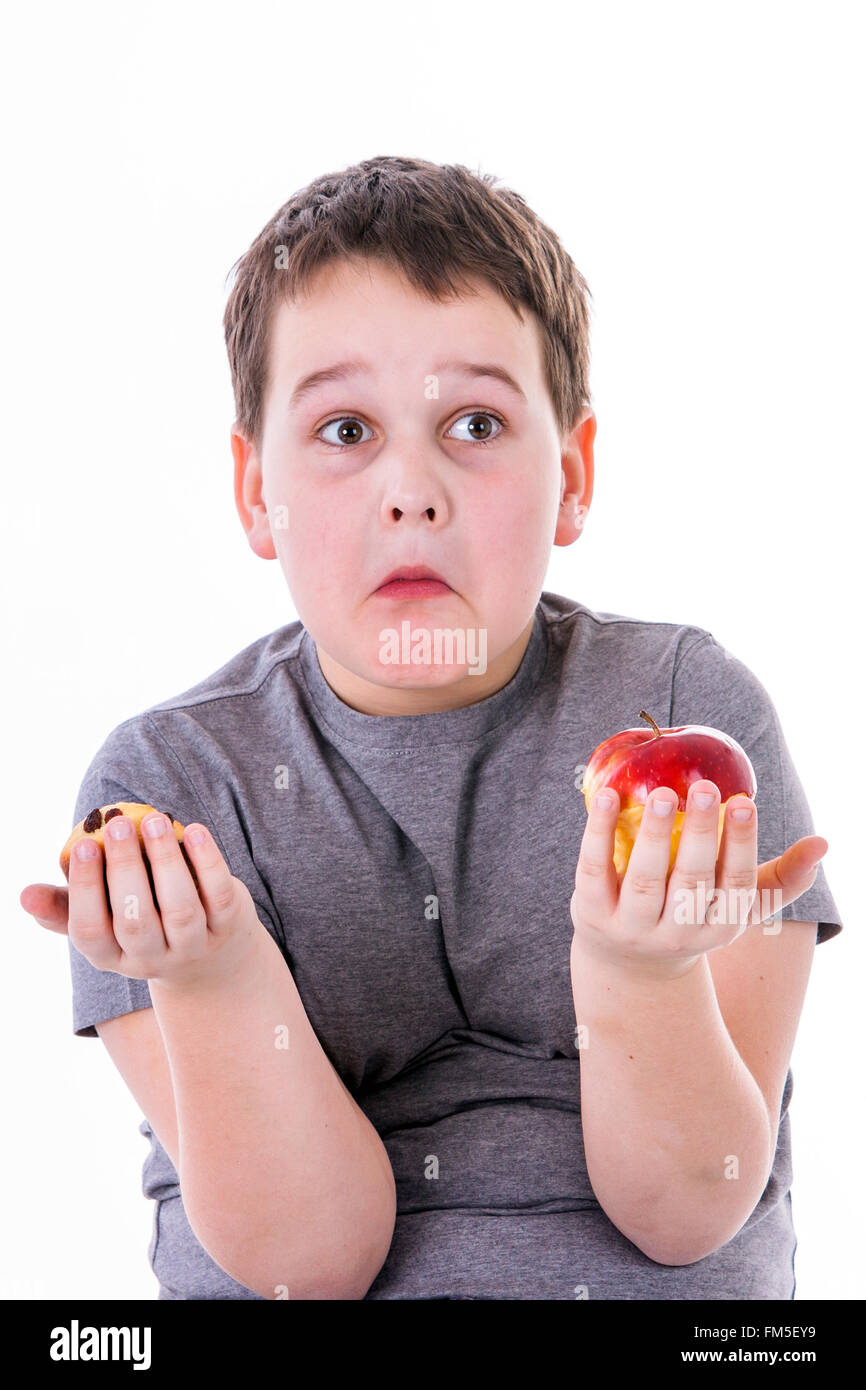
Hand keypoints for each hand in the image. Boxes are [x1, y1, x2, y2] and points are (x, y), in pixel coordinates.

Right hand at [20, 813, 266, 989]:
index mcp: (110, 955)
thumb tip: (24, 895)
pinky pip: (218, 895)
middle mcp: (151, 959)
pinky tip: (194, 830)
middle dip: (125, 871)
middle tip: (117, 825)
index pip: (91, 931)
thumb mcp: (100, 920)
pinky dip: (208, 862)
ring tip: (152, 820)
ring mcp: (193, 946)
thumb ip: (64, 906)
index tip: (83, 846)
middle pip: (136, 921)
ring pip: (180, 909)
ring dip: (166, 861)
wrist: (206, 951)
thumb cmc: (135, 918)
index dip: (85, 890)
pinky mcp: (227, 927)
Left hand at [570, 779, 827, 976]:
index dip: (739, 843)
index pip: (735, 885)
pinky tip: (607, 795)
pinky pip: (595, 870)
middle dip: (698, 833)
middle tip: (703, 787)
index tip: (742, 801)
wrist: (630, 962)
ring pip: (644, 880)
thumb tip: (823, 843)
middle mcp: (677, 933)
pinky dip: (599, 831)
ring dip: (652, 834)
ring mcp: (632, 927)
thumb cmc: (695, 913)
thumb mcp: (739, 904)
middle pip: (690, 881)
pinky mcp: (592, 914)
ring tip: (659, 791)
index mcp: (720, 926)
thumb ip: (783, 877)